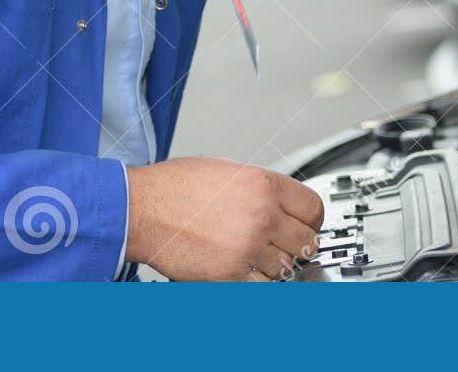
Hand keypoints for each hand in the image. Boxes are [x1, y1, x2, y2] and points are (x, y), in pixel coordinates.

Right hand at [125, 157, 323, 280]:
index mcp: (264, 184)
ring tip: (257, 257)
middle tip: (284, 245)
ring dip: (276, 265)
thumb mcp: (229, 170)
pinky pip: (263, 286)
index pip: (314, 208)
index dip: (312, 220)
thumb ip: (261, 189)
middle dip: (297, 245)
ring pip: (286, 267)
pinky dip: (258, 283)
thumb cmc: (176, 187)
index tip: (307, 225)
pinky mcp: (230, 274)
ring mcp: (248, 246)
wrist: (143, 208)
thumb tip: (281, 203)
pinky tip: (246, 271)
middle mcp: (262, 215)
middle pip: (306, 241)